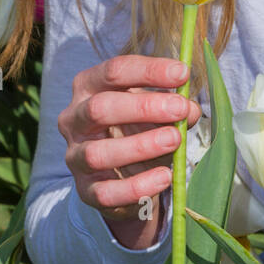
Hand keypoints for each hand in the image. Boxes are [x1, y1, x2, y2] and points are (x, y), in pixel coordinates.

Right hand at [58, 54, 201, 240]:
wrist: (124, 175)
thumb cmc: (139, 129)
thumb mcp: (156, 111)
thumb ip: (174, 107)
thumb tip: (189, 110)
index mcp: (88, 88)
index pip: (113, 72)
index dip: (149, 71)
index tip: (182, 73)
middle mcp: (74, 120)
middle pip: (100, 108)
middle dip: (143, 107)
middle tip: (179, 108)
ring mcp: (75, 157)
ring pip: (97, 153)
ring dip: (140, 146)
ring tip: (174, 141)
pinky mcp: (86, 191)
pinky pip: (106, 192)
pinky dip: (138, 186)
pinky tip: (164, 177)